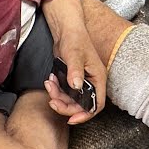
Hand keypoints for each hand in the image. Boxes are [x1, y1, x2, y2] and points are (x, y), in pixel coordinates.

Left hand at [43, 0, 104, 124]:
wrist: (66, 30)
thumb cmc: (75, 39)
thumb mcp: (75, 55)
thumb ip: (76, 71)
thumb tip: (76, 86)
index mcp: (98, 78)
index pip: (96, 104)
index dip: (85, 114)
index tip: (72, 119)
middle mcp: (92, 82)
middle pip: (82, 105)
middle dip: (66, 106)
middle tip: (53, 102)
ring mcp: (82, 81)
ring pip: (71, 99)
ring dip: (58, 97)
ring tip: (49, 86)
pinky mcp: (72, 79)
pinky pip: (65, 92)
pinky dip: (56, 90)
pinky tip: (50, 81)